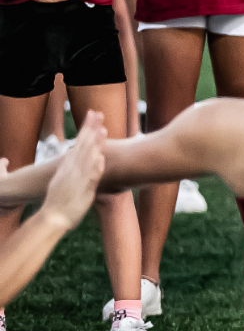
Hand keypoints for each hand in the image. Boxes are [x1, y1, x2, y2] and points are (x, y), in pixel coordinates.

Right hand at [38, 112, 106, 230]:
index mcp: (68, 165)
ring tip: (103, 130)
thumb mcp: (65, 179)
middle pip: (83, 145)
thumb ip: (74, 168)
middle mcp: (71, 169)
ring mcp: (77, 178)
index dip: (86, 129)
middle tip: (98, 113)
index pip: (79, 142)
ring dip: (95, 144)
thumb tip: (82, 159)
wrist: (52, 217)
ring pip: (87, 158)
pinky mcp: (82, 190)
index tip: (93, 115)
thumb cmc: (61, 199)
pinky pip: (89, 178)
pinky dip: (94, 168)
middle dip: (90, 129)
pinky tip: (100, 158)